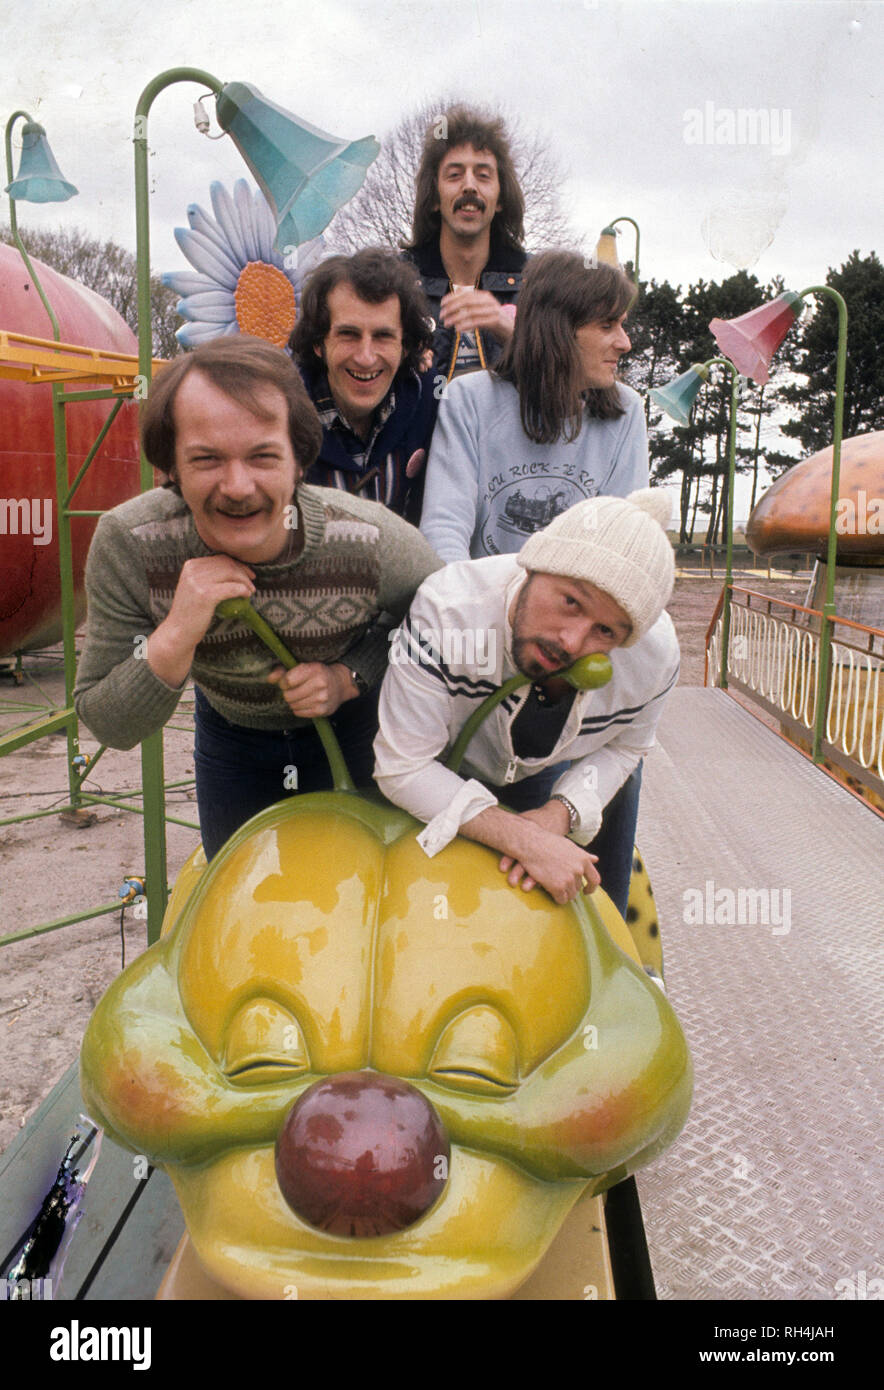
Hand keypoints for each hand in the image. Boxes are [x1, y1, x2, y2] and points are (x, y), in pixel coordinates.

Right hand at [148, 556, 254, 685]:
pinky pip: (232, 588)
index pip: (220, 559)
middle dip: (243, 572)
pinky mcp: (206, 595)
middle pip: (226, 565)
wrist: (178, 631)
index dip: (237, 564)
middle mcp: (193, 570)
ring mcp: (198, 582)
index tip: (247, 573)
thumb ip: (208, 576)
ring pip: (231, 574)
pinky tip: (246, 595)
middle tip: (252, 582)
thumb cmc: (191, 612)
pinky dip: (242, 590)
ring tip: (250, 591)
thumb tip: (234, 569)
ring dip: (245, 582)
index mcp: (191, 565)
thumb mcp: (195, 587)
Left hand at [267, 662, 356, 717]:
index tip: (287, 682)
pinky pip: (299, 713)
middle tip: (295, 690)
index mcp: (314, 669)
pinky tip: (306, 702)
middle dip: (288, 693)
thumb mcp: (303, 667)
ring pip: (293, 705)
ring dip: (294, 702)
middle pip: (289, 695)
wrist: (340, 684)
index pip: (288, 681)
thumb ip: (283, 671)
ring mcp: (322, 698)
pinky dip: (299, 709)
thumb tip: (270, 678)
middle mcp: (320, 683)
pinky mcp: (322, 710)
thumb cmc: (318, 674)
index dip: (283, 683)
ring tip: (302, 696)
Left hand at [439, 289, 514, 342]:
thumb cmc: (494, 320)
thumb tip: (456, 295)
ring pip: (471, 312)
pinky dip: (466, 325)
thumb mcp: (482, 309)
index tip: (442, 304)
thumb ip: (471, 303)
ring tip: (447, 323)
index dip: (452, 297)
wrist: (511, 330)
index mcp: (485, 296)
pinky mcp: (496, 321)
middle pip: (467, 301)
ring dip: (456, 318)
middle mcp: (489, 301)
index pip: (466, 293)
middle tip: (442, 315)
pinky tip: (458, 328)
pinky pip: (478, 322)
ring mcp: (493, 311)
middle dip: (452, 307)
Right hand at [498, 812, 599, 902]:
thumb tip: (596, 859)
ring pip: (570, 895)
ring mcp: (569, 879)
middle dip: (570, 888)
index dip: (591, 887)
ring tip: (554, 888)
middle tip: (560, 885)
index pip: (595, 879)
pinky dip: (557, 898)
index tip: (586, 891)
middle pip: (578, 887)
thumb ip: (583, 855)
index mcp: (583, 860)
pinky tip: (551, 893)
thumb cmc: (547, 842)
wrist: (530, 843)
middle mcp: (578, 870)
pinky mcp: (558, 887)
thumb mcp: (569, 846)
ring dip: (563, 893)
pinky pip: (561, 899)